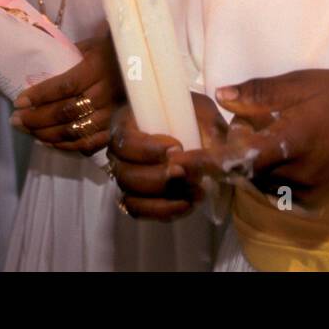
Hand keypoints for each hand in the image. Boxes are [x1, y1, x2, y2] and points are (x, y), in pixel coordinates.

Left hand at [10, 34, 120, 154]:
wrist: (144, 62)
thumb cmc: (110, 50)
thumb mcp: (89, 46)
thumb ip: (66, 57)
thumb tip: (35, 69)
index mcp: (97, 67)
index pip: (65, 85)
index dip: (40, 95)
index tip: (18, 101)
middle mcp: (106, 92)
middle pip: (67, 112)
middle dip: (36, 119)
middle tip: (16, 119)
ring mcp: (112, 113)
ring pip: (75, 131)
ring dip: (46, 135)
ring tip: (27, 131)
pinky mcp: (116, 127)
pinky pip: (90, 143)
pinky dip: (67, 147)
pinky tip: (49, 142)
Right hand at [108, 93, 226, 220]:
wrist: (204, 139)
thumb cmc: (198, 121)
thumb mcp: (206, 116)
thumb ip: (208, 130)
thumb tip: (192, 157)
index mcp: (127, 124)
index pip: (124, 140)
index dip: (147, 148)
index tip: (177, 148)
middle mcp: (120, 154)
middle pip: (124, 174)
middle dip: (157, 178)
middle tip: (184, 174)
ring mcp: (127, 178)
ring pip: (130, 198)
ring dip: (163, 199)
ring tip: (194, 191)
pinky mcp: (137, 198)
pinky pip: (140, 212)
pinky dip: (163, 211)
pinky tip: (187, 204)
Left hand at [213, 70, 328, 206]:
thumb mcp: (305, 84)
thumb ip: (262, 93)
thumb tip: (222, 96)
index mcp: (291, 141)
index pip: (237, 158)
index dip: (204, 161)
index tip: (177, 161)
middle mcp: (294, 172)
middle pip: (243, 168)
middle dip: (232, 147)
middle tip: (243, 120)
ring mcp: (303, 189)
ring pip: (257, 176)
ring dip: (251, 156)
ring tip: (272, 127)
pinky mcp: (310, 197)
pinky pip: (274, 183)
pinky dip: (268, 166)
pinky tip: (284, 143)